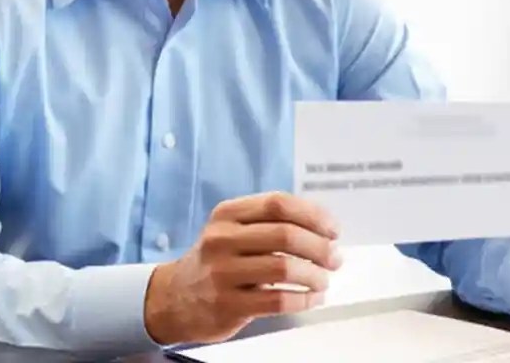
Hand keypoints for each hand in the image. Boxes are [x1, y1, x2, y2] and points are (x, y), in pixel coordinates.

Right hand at [143, 192, 343, 344]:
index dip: (314, 215)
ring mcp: (221, 273)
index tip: (334, 230)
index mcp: (227, 214)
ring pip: (283, 268)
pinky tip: (312, 298)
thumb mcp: (233, 231)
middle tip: (335, 258)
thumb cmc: (217, 262)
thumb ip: (271, 223)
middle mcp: (221, 239)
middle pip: (285, 235)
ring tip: (324, 280)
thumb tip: (324, 229)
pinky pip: (277, 301)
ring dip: (314, 275)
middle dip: (320, 247)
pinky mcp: (227, 305)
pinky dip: (303, 299)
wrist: (174, 298)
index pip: (279, 204)